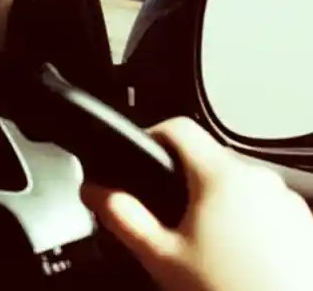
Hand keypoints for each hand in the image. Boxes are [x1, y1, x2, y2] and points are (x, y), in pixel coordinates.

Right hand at [81, 117, 312, 290]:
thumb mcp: (160, 255)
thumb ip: (121, 216)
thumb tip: (94, 191)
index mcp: (221, 177)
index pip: (177, 128)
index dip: (149, 137)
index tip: (138, 158)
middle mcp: (261, 180)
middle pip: (207, 161)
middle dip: (182, 185)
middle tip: (168, 224)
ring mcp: (288, 202)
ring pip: (237, 186)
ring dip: (216, 205)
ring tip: (205, 248)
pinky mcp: (303, 225)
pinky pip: (266, 209)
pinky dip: (248, 224)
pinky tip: (236, 258)